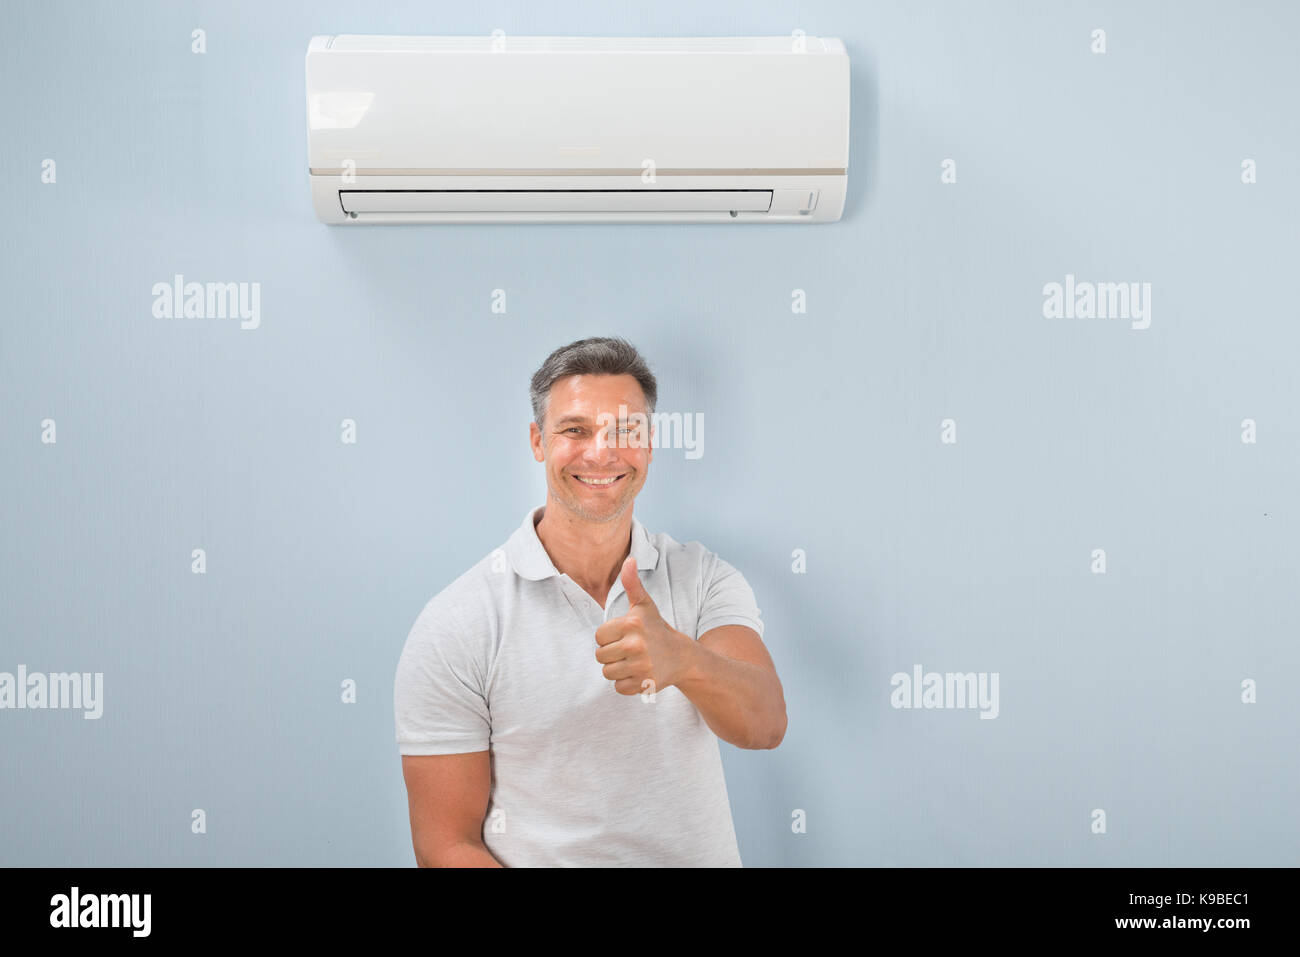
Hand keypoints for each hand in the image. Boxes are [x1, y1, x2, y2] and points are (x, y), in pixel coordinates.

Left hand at [594, 556, 693, 696]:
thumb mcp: (645, 605)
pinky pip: (618, 687)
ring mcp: (640, 666)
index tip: (625, 635)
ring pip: (607, 673)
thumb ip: (632, 583)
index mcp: (631, 624)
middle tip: (630, 650)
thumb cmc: (657, 628)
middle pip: (600, 656)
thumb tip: (629, 559)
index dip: (609, 636)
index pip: (598, 636)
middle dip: (612, 654)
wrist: (682, 657)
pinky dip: (625, 684)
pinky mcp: (643, 684)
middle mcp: (635, 645)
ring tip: (633, 661)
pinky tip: (638, 673)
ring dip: (617, 669)